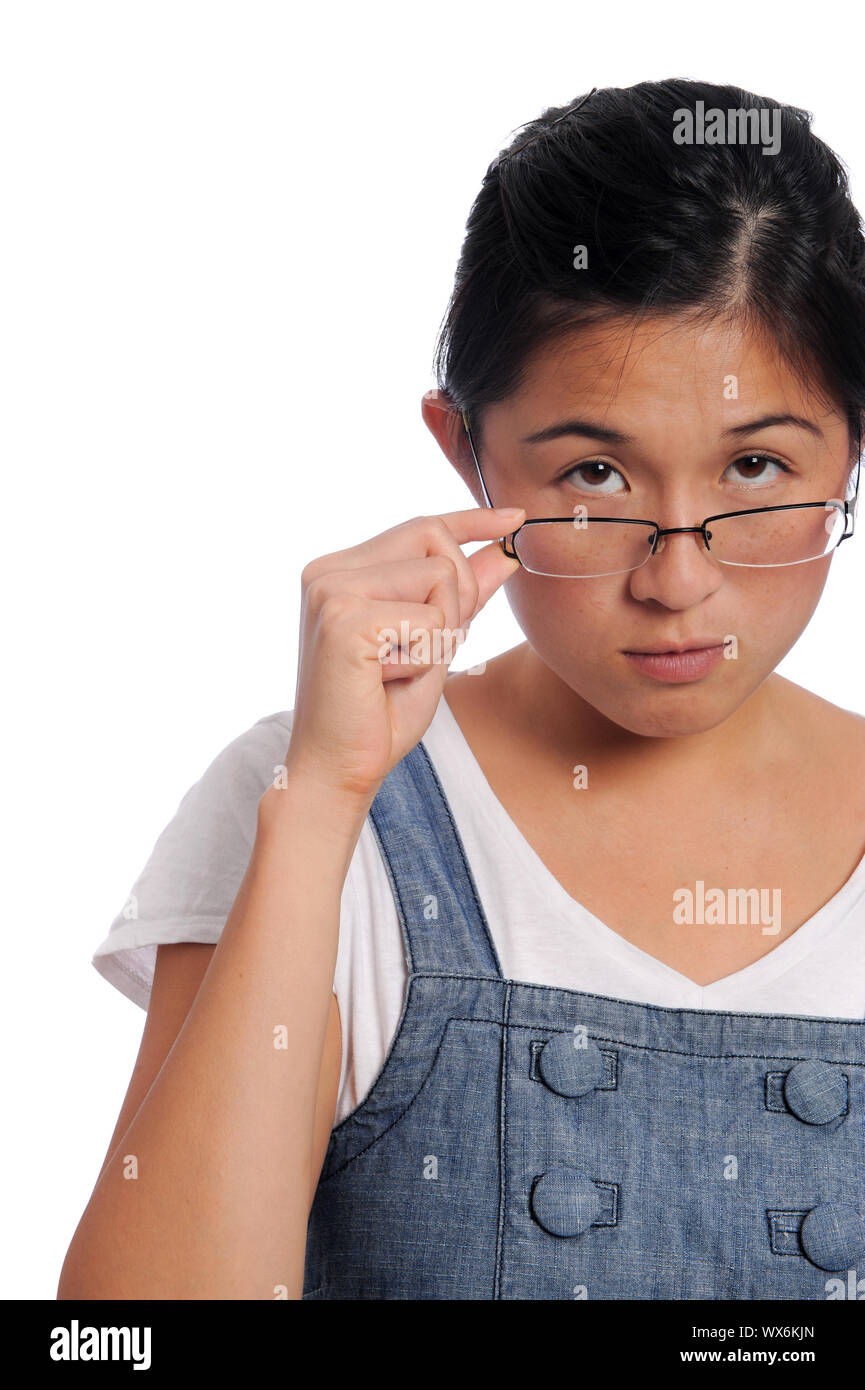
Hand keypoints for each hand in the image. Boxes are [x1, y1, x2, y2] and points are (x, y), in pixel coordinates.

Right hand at [282, 507, 524, 802]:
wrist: (337, 770)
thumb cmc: (379, 714)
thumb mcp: (434, 644)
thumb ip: (463, 596)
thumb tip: (504, 551)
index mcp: (340, 571)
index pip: (418, 526)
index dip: (471, 519)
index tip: (516, 517)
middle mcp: (328, 571)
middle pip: (434, 540)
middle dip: (458, 597)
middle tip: (424, 653)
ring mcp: (331, 590)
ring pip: (439, 578)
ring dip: (438, 635)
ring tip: (395, 670)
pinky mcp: (343, 619)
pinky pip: (429, 621)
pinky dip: (423, 659)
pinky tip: (384, 682)